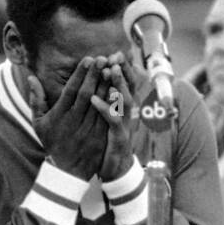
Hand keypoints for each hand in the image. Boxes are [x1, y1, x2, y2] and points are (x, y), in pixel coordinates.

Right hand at [27, 58, 107, 179]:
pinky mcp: (99, 137)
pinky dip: (113, 104)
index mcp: (59, 116)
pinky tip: (118, 90)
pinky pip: (108, 117)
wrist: (67, 172)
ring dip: (106, 86)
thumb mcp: (38, 123)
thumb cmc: (52, 143)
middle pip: (86, 94)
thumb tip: (31, 77)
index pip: (71, 90)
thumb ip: (36, 99)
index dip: (80, 74)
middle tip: (103, 58)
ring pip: (99, 104)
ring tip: (112, 69)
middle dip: (95, 75)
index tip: (88, 59)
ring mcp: (88, 130)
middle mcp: (74, 122)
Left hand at [89, 53, 135, 181]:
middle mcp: (128, 115)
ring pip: (125, 102)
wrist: (115, 170)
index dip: (124, 69)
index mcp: (124, 108)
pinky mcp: (119, 138)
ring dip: (118, 85)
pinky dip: (105, 109)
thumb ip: (108, 102)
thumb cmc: (110, 142)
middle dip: (123, 72)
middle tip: (115, 56)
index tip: (116, 54)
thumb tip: (100, 83)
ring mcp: (125, 126)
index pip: (127, 85)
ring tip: (109, 71)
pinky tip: (94, 99)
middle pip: (129, 88)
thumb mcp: (109, 120)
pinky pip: (113, 121)